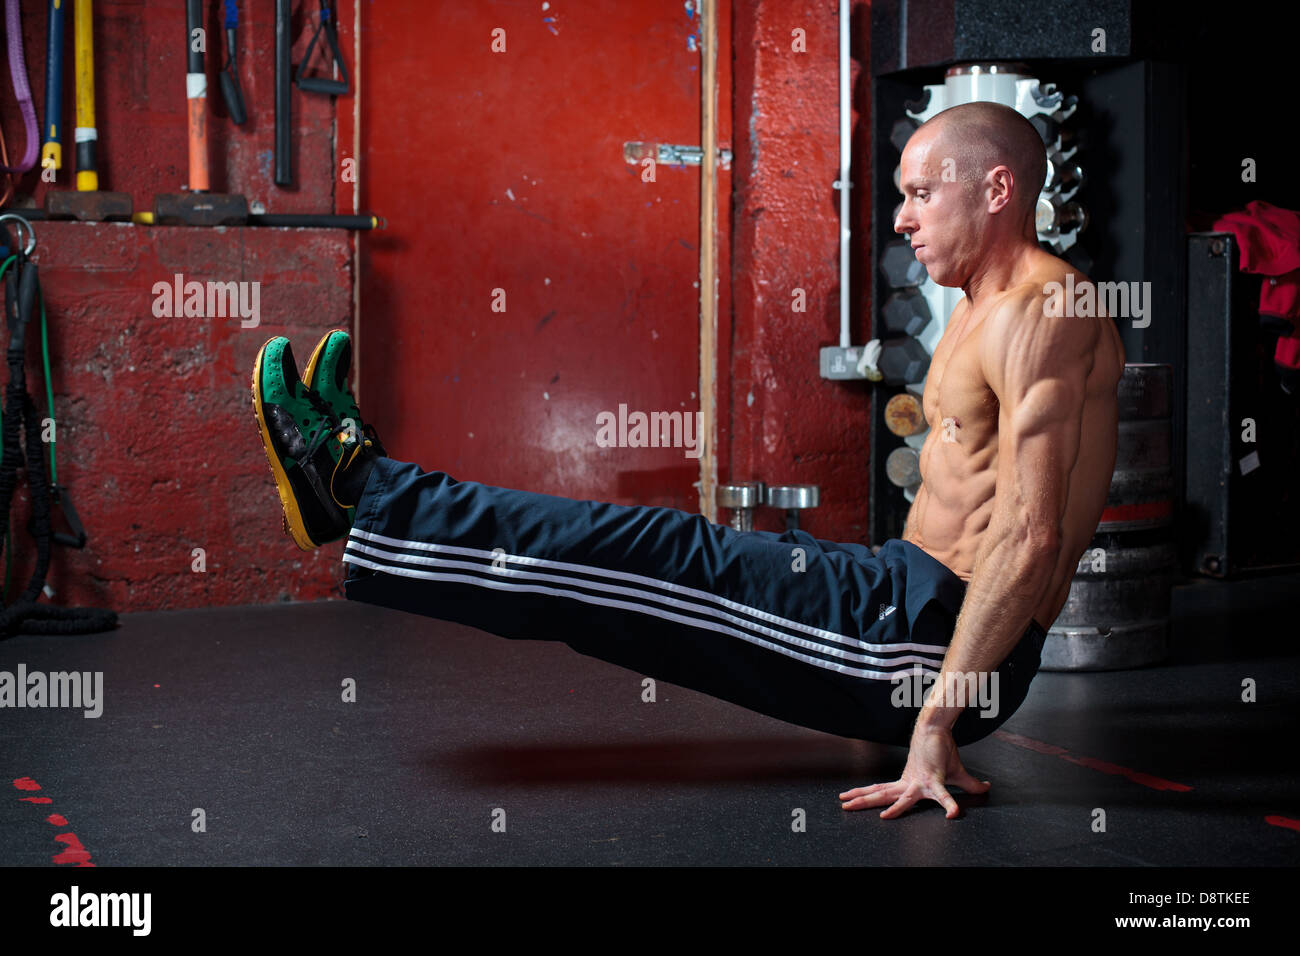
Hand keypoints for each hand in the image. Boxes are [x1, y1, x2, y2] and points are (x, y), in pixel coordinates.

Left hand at [838, 725, 989, 818]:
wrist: (938, 727)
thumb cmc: (943, 750)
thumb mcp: (955, 775)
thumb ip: (969, 785)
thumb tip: (986, 789)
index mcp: (907, 782)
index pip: (882, 791)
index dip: (866, 796)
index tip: (850, 799)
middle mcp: (908, 783)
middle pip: (881, 794)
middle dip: (862, 800)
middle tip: (843, 805)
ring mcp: (919, 781)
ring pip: (899, 797)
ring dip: (886, 804)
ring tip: (881, 818)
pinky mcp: (934, 778)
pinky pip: (943, 795)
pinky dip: (949, 804)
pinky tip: (953, 815)